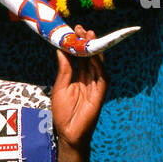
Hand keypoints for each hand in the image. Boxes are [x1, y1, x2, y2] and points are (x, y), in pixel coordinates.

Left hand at [51, 26, 107, 150]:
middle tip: (82, 28)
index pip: (79, 57)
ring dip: (94, 50)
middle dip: (86, 43)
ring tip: (89, 36)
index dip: (77, 44)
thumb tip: (61, 50)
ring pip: (98, 64)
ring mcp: (95, 85)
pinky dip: (100, 66)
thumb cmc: (62, 112)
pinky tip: (95, 55)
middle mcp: (88, 79)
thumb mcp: (60, 87)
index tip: (74, 30)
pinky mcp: (100, 94)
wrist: (69, 133)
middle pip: (89, 57)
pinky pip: (102, 77)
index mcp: (78, 77)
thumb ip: (64, 70)